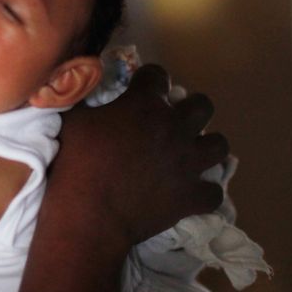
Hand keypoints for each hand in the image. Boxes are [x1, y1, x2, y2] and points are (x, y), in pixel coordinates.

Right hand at [56, 64, 227, 245]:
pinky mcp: (191, 196)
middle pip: (202, 105)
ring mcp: (188, 163)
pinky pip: (214, 193)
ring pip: (219, 144)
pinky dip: (205, 192)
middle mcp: (175, 127)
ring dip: (206, 147)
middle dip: (190, 109)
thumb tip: (84, 87)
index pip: (158, 76)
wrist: (89, 216)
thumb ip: (85, 99)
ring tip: (190, 154)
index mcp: (146, 104)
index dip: (149, 80)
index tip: (140, 88)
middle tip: (172, 122)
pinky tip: (193, 193)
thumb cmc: (76, 164)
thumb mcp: (72, 120)